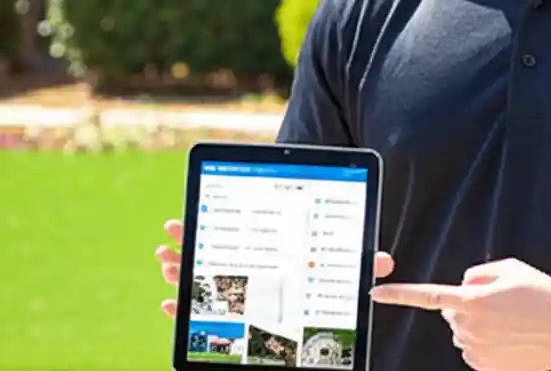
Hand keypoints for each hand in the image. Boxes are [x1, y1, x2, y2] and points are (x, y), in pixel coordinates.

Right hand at [155, 219, 396, 316]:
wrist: (320, 331)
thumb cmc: (327, 288)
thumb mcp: (341, 276)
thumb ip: (358, 265)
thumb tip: (385, 261)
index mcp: (268, 252)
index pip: (235, 232)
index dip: (206, 225)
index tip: (183, 219)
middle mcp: (246, 269)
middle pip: (209, 252)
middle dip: (185, 244)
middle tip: (168, 237)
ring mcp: (236, 293)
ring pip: (200, 278)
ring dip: (179, 270)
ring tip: (165, 263)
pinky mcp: (232, 318)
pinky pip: (201, 313)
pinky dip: (184, 308)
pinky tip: (170, 303)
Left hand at [370, 258, 550, 370]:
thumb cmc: (543, 295)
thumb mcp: (511, 269)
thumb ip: (478, 273)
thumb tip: (463, 285)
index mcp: (474, 300)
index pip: (427, 296)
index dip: (399, 295)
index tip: (377, 293)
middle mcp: (471, 327)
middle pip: (451, 313)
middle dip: (466, 306)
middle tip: (498, 304)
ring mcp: (478, 351)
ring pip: (462, 333)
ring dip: (477, 326)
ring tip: (510, 322)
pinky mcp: (487, 368)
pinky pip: (473, 352)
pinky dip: (486, 344)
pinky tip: (510, 338)